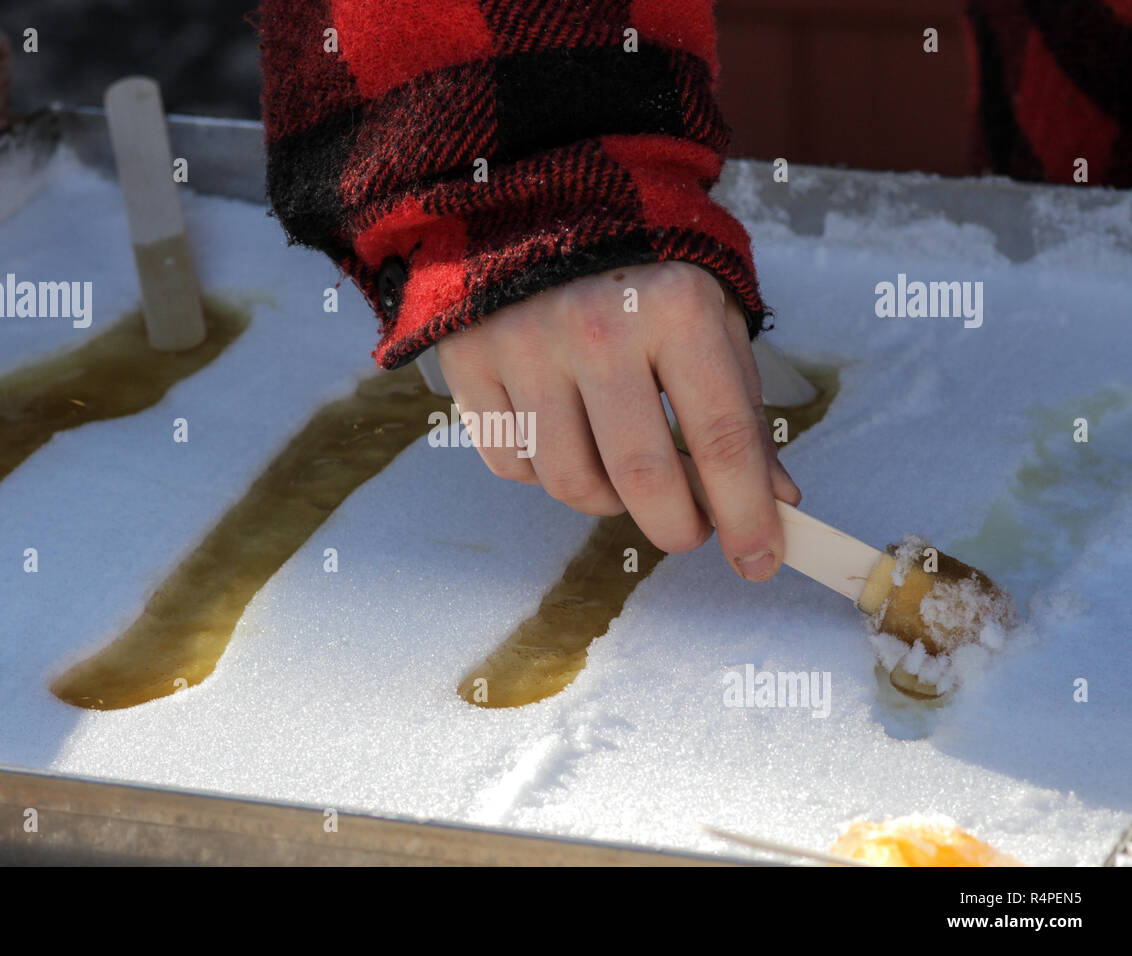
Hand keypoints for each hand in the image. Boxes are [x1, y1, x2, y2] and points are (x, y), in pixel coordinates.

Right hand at [435, 261, 800, 580]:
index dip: (746, 514)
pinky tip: (566, 440)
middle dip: (677, 527)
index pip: (720, 439)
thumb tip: (775, 500)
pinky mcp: (470, 363)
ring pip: (570, 483)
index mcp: (675, 306)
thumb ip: (740, 408)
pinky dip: (545, 474)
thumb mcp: (709, 315)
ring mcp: (525, 346)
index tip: (759, 561)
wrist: (535, 199)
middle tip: (690, 533)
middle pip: (642, 477)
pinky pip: (512, 466)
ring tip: (624, 474)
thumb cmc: (640, 264)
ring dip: (609, 502)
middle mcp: (597, 327)